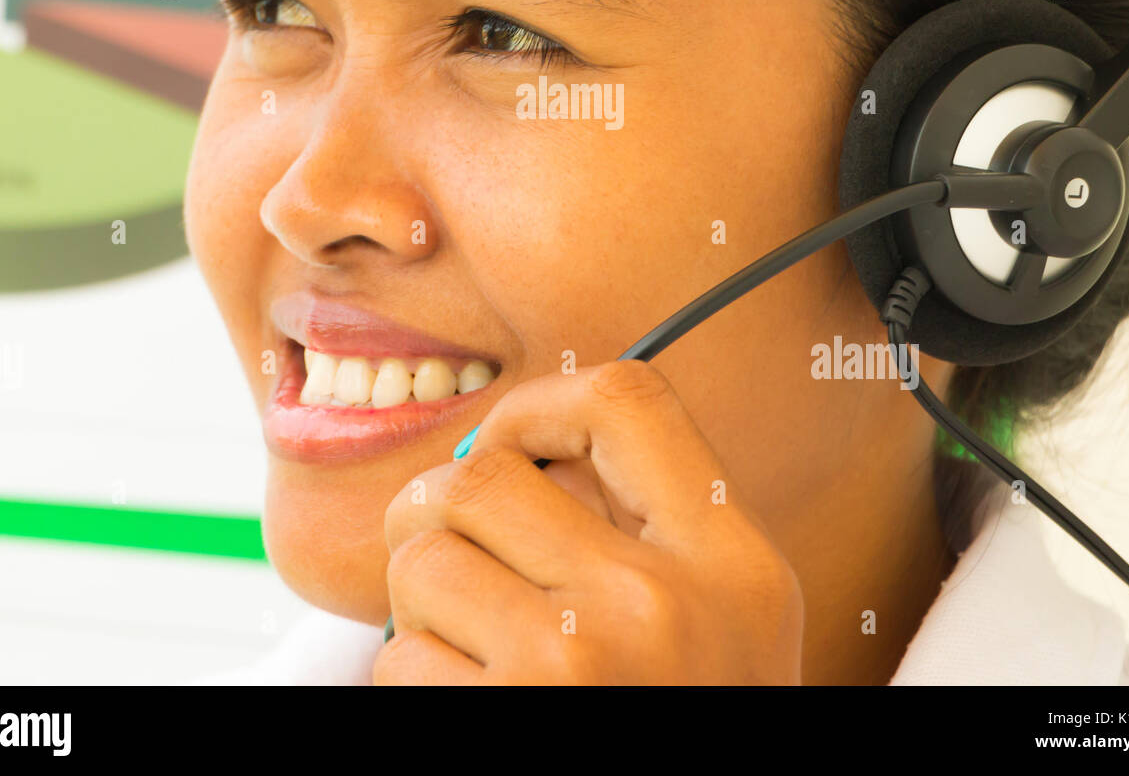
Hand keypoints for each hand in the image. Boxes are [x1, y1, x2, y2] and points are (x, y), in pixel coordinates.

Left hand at [374, 360, 802, 683]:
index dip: (542, 405)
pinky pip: (397, 661)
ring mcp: (573, 671)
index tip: (513, 446)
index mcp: (731, 564)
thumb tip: (496, 453)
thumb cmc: (690, 714)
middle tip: (460, 559)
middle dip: (443, 512)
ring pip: (422, 562)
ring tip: (477, 653)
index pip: (626, 402)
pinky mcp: (499, 727)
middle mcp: (658, 606)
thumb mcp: (726, 622)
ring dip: (424, 606)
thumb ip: (647, 527)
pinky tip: (473, 705)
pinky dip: (414, 679)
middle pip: (483, 477)